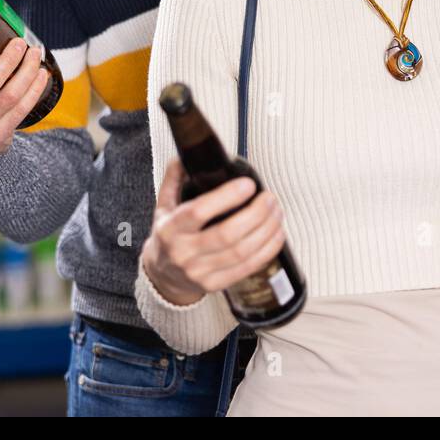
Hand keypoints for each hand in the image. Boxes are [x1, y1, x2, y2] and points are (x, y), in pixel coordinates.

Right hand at [141, 157, 287, 306]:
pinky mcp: (215, 285)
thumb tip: (185, 155)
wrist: (163, 275)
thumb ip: (175, 179)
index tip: (247, 184)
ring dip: (266, 230)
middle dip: (256, 213)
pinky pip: (248, 267)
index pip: (199, 212)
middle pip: (227, 234)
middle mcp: (183, 252)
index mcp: (170, 229)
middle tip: (270, 198)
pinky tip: (277, 233)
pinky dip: (268, 249)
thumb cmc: (169, 236)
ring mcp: (200, 272)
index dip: (226, 197)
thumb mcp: (164, 206)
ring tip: (276, 211)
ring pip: (242, 252)